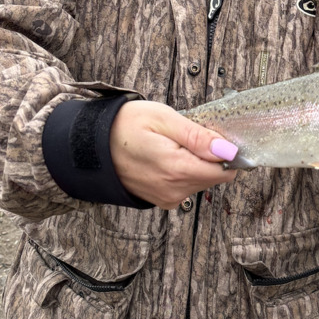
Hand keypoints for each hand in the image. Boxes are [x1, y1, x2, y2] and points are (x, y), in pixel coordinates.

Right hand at [110, 101, 237, 208]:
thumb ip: (198, 137)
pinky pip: (186, 186)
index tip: (212, 135)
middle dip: (210, 155)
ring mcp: (167, 198)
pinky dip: (184, 171)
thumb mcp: (163, 119)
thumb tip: (228, 150)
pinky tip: (167, 156)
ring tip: (173, 144)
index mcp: (177, 169)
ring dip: (196, 163)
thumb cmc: (124, 126)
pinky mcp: (161, 200)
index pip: (225, 170)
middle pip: (215, 176)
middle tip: (186, 135)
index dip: (226, 150)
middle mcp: (175, 190)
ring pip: (201, 181)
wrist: (90, 147)